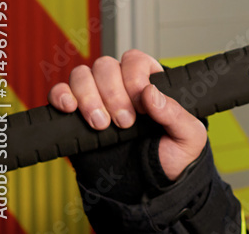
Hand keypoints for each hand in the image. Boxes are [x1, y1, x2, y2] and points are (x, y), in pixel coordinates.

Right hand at [48, 49, 207, 180]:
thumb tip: (150, 92)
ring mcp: (96, 97)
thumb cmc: (172, 157)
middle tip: (124, 123)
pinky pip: (60, 92)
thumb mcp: (188, 136)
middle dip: (112, 94)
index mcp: (150, 82)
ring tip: (100, 125)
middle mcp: (120, 85)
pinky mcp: (74, 116)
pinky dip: (61, 95)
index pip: (135, 61)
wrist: (149, 188)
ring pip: (82, 75)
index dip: (134, 79)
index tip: (141, 107)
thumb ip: (174, 113)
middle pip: (106, 66)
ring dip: (89, 97)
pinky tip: (69, 108)